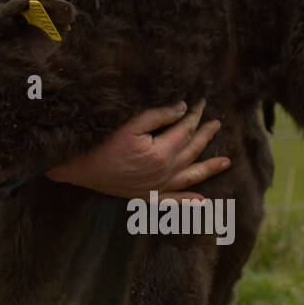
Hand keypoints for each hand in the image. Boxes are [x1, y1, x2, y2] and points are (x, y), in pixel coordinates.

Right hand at [45, 99, 230, 199]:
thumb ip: (158, 115)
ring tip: (226, 162)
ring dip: (208, 168)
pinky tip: (202, 201)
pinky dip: (188, 202)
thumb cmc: (100, 142)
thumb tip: (182, 108)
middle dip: (204, 135)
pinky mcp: (145, 196)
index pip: (184, 130)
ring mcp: (155, 187)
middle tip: (216, 124)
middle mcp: (163, 173)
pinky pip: (171, 201)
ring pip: (189, 177)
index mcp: (161, 153)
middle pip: (191, 151)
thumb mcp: (129, 123)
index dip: (194, 115)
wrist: (77, 167)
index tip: (200, 102)